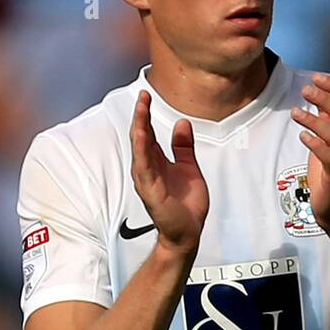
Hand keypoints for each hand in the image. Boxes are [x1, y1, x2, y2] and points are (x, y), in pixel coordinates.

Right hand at [129, 90, 208, 253]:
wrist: (188, 232)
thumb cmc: (185, 206)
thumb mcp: (189, 168)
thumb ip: (183, 147)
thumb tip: (182, 123)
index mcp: (157, 163)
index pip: (148, 133)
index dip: (146, 114)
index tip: (146, 96)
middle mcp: (148, 169)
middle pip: (140, 137)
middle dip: (140, 116)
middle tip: (142, 96)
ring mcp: (147, 180)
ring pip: (140, 149)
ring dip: (140, 128)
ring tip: (141, 110)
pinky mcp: (150, 192)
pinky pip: (144, 168)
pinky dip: (142, 151)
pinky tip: (143, 137)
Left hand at [290, 73, 329, 229]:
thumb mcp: (329, 140)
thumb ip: (327, 120)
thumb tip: (319, 96)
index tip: (316, 77)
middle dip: (325, 98)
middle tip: (305, 90)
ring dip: (314, 121)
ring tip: (296, 113)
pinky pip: (329, 156)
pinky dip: (315, 144)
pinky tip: (302, 137)